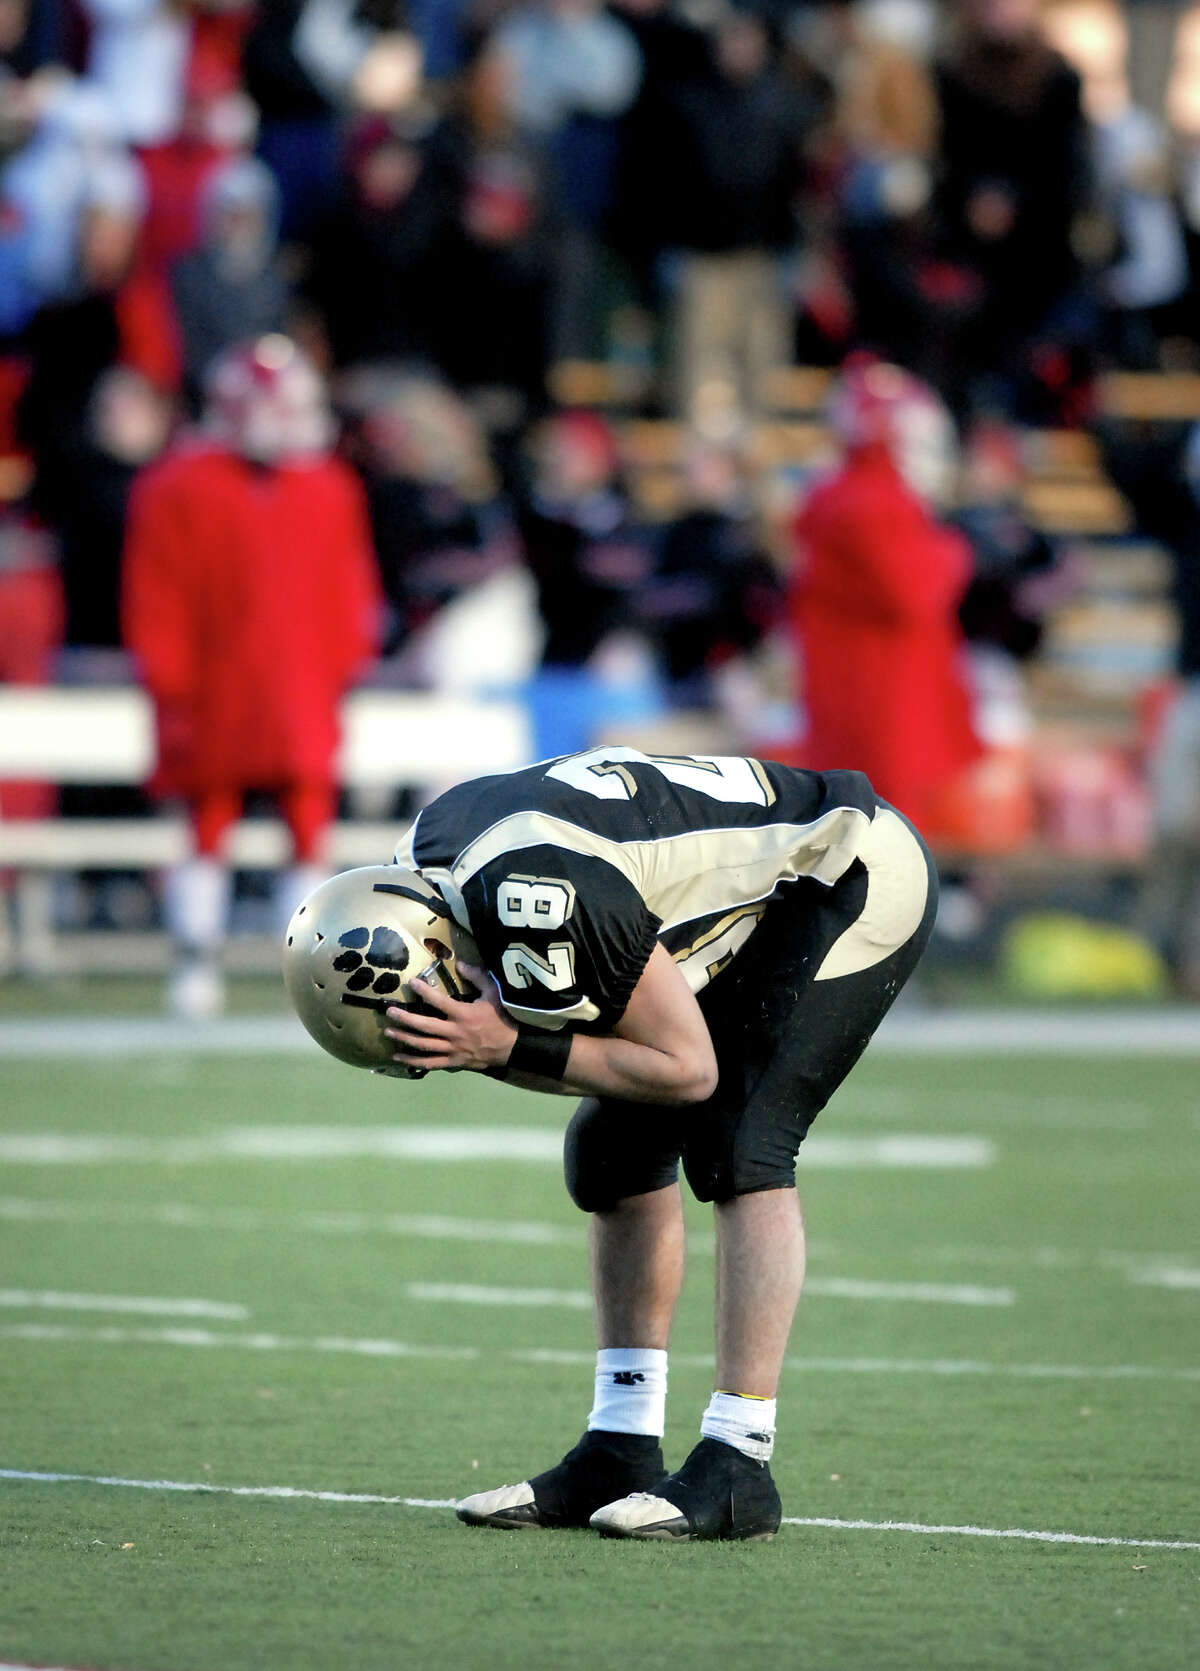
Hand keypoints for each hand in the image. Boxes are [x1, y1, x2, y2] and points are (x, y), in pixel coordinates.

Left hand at [384, 962, 516, 1074]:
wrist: (513, 1047)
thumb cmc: (503, 1017)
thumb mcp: (495, 993)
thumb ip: (477, 977)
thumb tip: (460, 963)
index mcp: (464, 1014)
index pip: (439, 1001)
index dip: (424, 991)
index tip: (411, 983)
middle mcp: (455, 1032)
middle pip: (425, 1026)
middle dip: (405, 1018)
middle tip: (389, 1012)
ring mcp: (453, 1049)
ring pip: (424, 1045)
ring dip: (405, 1038)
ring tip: (388, 1031)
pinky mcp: (453, 1061)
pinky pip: (430, 1063)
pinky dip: (413, 1061)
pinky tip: (398, 1057)